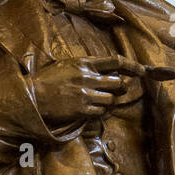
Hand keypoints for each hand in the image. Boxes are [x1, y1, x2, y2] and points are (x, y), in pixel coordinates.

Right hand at [31, 55, 146, 124]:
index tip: (142, 71)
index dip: (132, 66)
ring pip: (110, 100)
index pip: (115, 61)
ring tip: (98, 101)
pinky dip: (100, 112)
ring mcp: (85, 94)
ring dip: (108, 102)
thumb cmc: (47, 80)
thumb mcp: (66, 65)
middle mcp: (87, 77)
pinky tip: (92, 110)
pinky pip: (101, 112)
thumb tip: (103, 69)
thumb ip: (85, 65)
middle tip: (115, 91)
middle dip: (119, 88)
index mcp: (84, 63)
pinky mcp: (81, 110)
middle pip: (117, 83)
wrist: (32, 97)